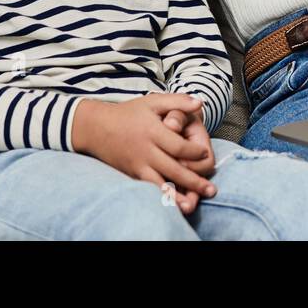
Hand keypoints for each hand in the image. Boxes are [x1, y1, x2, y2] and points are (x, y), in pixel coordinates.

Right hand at [71, 95, 216, 210]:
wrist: (96, 127)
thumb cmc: (128, 113)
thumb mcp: (153, 102)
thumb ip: (177, 101)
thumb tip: (200, 103)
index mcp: (153, 131)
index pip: (178, 146)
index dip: (194, 152)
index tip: (206, 153)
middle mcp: (145, 151)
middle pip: (173, 168)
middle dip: (193, 180)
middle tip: (211, 190)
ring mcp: (137, 164)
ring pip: (160, 183)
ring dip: (177, 196)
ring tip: (191, 206)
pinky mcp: (132, 174)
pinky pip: (148, 188)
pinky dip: (160, 196)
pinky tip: (172, 205)